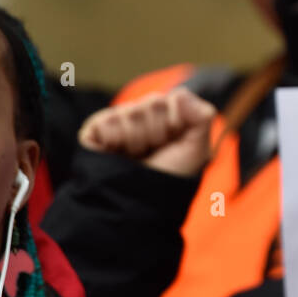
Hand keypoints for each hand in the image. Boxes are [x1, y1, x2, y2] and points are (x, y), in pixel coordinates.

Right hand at [77, 87, 216, 177]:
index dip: (177, 123)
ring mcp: (120, 118)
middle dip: (157, 132)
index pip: (177, 98)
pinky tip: (116, 152)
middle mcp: (144, 112)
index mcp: (169, 113)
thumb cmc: (169, 175)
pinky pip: (108, 121)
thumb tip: (181, 93)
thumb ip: (201, 117)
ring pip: (132, 111)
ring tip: (136, 155)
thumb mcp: (196, 150)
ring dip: (137, 140)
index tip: (174, 142)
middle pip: (154, 101)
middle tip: (153, 150)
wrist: (139, 202)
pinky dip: (115, 140)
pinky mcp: (96, 127)